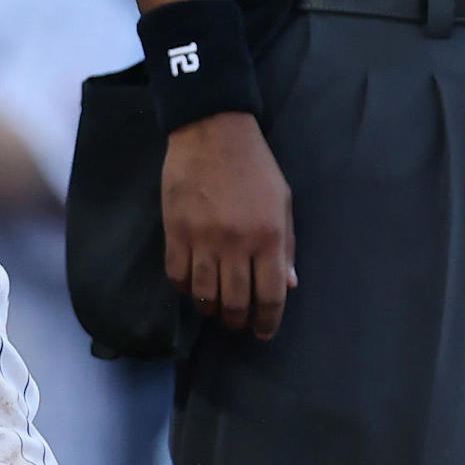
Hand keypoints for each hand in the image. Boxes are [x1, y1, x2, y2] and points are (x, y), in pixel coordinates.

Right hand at [162, 112, 294, 338]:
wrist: (212, 131)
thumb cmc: (255, 166)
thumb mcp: (282, 202)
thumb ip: (286, 246)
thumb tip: (289, 285)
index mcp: (269, 237)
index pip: (270, 296)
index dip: (267, 322)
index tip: (263, 333)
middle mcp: (237, 243)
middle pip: (236, 302)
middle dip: (238, 321)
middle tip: (238, 322)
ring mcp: (203, 239)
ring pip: (204, 294)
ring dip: (211, 309)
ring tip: (214, 308)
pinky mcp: (175, 231)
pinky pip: (177, 275)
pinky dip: (185, 288)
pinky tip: (192, 285)